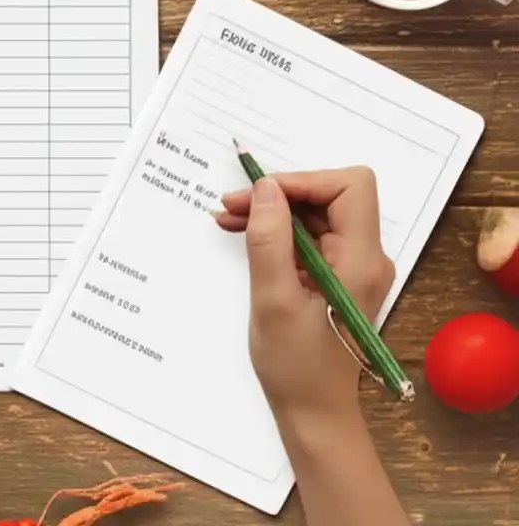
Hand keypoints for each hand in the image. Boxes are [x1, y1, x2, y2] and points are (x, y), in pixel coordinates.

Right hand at [216, 167, 394, 421]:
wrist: (313, 411)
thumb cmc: (296, 365)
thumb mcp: (273, 299)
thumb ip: (270, 239)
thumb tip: (264, 188)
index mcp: (361, 260)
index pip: (350, 187)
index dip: (303, 181)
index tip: (259, 194)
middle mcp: (365, 257)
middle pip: (330, 197)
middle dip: (280, 194)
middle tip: (231, 205)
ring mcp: (352, 267)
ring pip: (315, 215)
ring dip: (273, 211)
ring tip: (228, 217)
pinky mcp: (336, 277)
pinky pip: (309, 239)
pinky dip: (277, 232)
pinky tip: (242, 233)